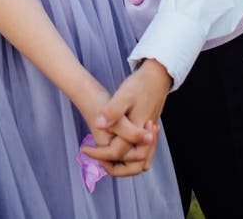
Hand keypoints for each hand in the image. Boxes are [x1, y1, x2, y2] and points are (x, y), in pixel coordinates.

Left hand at [80, 59, 171, 175]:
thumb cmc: (141, 84)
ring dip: (122, 162)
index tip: (84, 149)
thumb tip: (98, 124)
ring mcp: (148, 135)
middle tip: (96, 159)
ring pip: (138, 160)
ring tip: (104, 155)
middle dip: (113, 167)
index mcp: (136, 132)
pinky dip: (128, 152)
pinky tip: (116, 141)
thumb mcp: (124, 95)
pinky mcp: (148, 130)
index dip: (98, 154)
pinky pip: (139, 150)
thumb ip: (113, 111)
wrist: (158, 76)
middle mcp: (144, 138)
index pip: (116, 154)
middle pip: (132, 166)